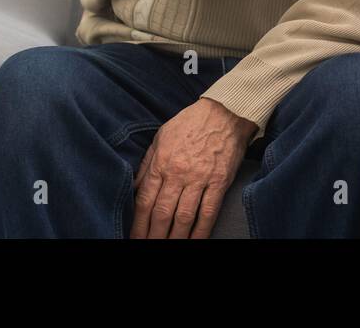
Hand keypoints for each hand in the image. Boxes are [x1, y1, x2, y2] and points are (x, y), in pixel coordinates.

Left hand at [130, 97, 255, 238]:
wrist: (224, 111)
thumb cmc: (190, 123)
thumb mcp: (161, 137)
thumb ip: (147, 164)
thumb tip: (135, 189)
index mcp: (161, 163)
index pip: (145, 201)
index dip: (138, 224)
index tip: (134, 238)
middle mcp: (178, 173)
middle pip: (162, 213)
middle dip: (154, 235)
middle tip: (149, 248)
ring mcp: (200, 178)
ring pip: (184, 217)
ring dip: (175, 237)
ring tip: (169, 248)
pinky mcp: (220, 181)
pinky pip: (209, 211)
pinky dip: (201, 230)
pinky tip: (195, 241)